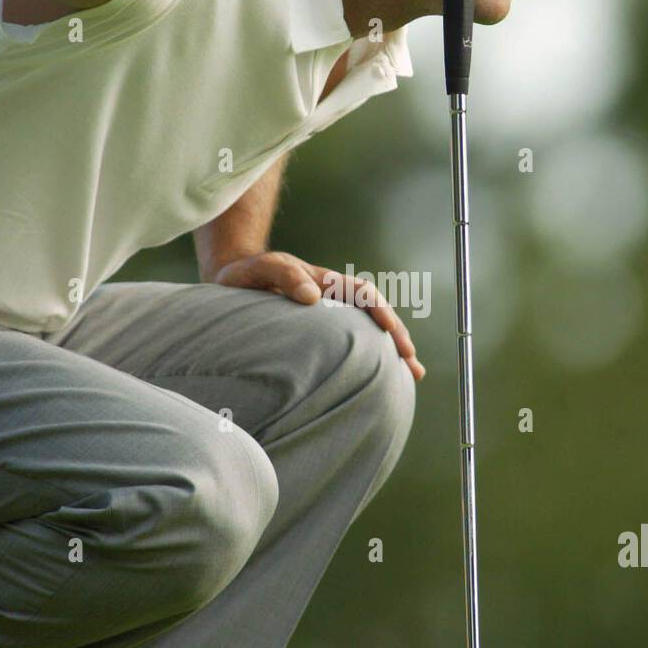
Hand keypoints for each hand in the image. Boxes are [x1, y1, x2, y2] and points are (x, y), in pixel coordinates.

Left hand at [211, 250, 425, 380]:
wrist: (233, 275)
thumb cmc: (246, 273)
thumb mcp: (261, 268)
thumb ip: (284, 277)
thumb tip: (312, 297)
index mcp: (324, 282)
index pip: (362, 293)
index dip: (378, 310)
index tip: (390, 329)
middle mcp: (334, 298)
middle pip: (376, 315)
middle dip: (398, 337)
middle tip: (414, 363)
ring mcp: (330, 315)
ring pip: (369, 331)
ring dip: (391, 350)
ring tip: (412, 375)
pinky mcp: (321, 332)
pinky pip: (353, 342)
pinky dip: (371, 358)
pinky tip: (379, 379)